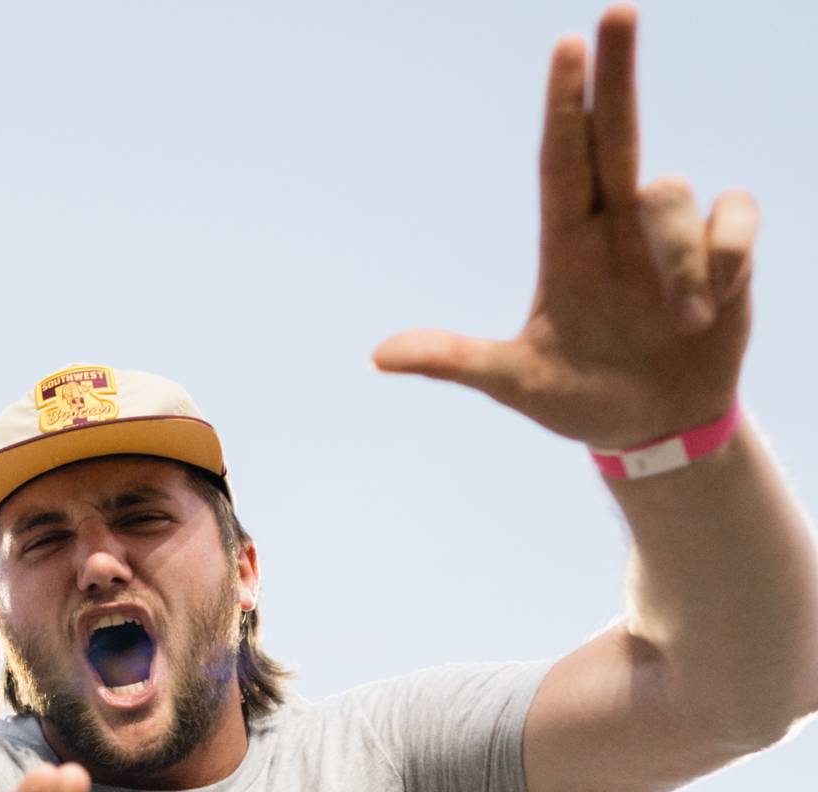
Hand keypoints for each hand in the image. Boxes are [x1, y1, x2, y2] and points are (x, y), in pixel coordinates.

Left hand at [374, 7, 756, 445]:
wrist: (656, 429)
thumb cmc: (580, 398)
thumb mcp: (517, 385)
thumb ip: (458, 363)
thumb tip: (378, 356)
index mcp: (565, 245)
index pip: (562, 159)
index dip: (564, 105)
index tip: (564, 48)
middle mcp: (615, 226)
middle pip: (616, 131)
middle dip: (616, 72)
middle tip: (614, 10)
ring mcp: (669, 235)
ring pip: (674, 193)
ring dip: (680, 261)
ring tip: (681, 324)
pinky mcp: (724, 250)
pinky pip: (735, 213)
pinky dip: (724, 255)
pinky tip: (713, 305)